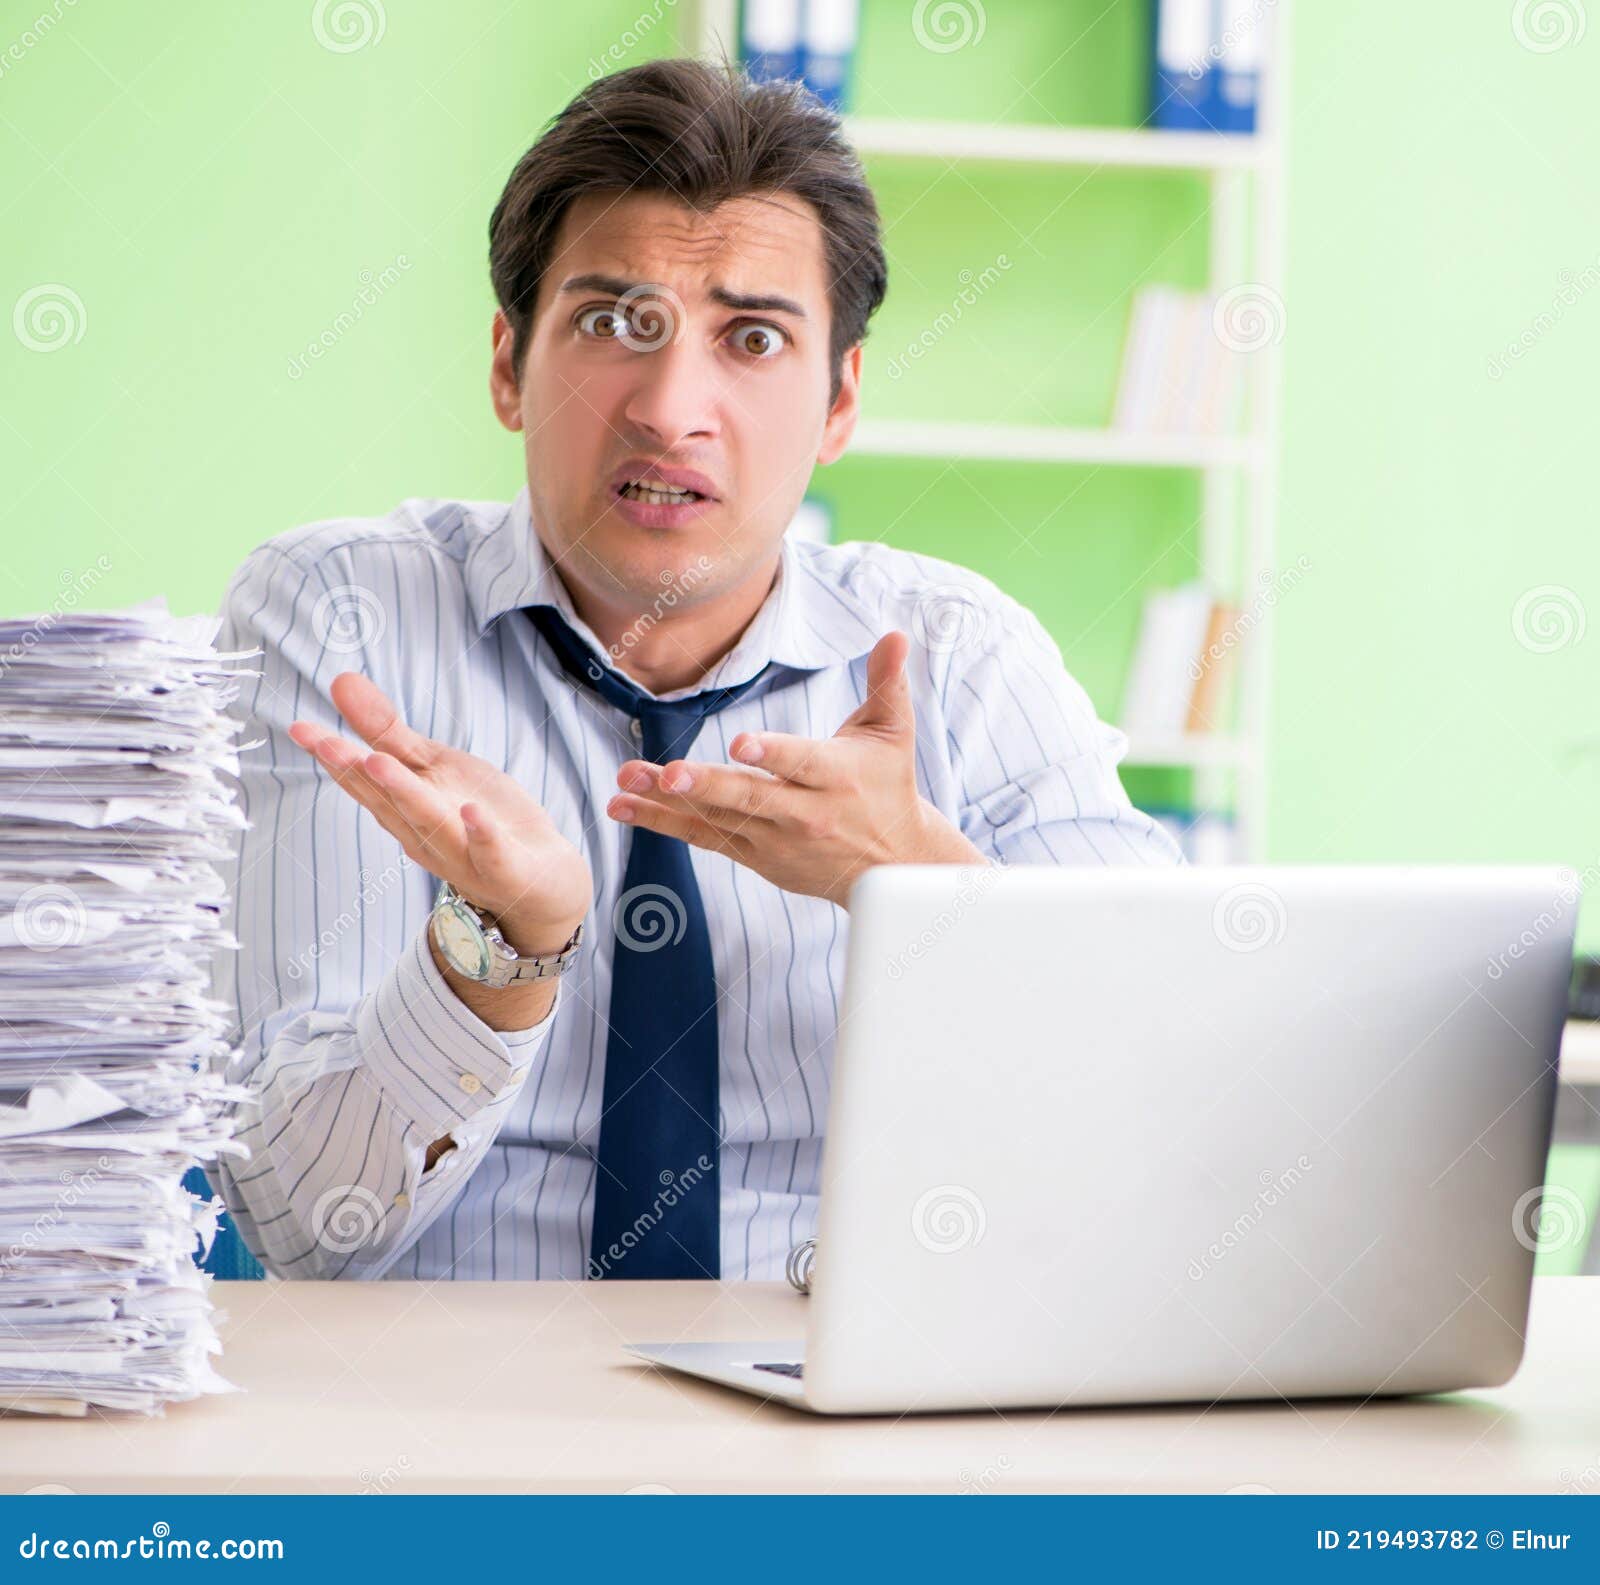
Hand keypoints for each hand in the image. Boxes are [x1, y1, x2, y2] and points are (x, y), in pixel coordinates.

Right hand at [288, 673, 591, 954]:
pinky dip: (479, 833)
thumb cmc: (475, 817)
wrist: (540, 880)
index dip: (333, 756)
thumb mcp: (432, 766)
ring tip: (379, 763)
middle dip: (357, 773)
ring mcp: (462, 854)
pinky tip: (470, 811)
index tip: (300, 728)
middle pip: (388, 802)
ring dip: (405, 795)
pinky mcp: (505, 868)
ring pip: (431, 823)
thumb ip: (386, 731)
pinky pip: (490, 852)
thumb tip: (340, 679)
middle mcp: (424, 835)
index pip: (363, 782)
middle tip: (326, 743)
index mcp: (402, 810)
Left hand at [604, 631, 984, 907]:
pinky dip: (663, 823)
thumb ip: (887, 682)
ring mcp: (775, 838)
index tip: (741, 744)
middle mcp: (804, 811)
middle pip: (751, 796)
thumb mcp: (892, 733)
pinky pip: (704, 837)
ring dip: (666, 803)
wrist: (891, 863)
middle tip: (667, 773)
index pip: (801, 762)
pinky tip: (625, 806)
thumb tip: (896, 634)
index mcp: (836, 775)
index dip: (772, 753)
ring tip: (626, 782)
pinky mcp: (755, 854)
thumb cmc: (887, 784)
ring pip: (717, 819)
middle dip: (706, 785)